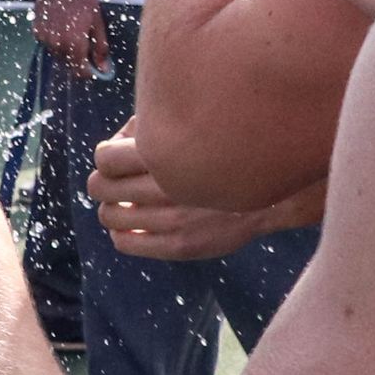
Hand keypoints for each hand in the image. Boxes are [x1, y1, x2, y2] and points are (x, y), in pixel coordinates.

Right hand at [31, 0, 111, 77]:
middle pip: (68, 65)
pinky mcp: (37, 32)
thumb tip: (104, 68)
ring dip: (66, 50)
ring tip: (71, 30)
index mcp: (74, 44)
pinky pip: (48, 45)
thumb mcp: (98, 23)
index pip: (80, 73)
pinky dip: (55, 41)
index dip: (88, 72)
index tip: (93, 66)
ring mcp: (44, 39)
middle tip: (84, 42)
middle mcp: (57, 45)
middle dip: (77, 59)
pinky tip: (60, 25)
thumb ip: (100, 48)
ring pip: (58, 55)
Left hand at [90, 127, 319, 259]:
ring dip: (112, 207)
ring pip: (109, 216)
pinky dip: (122, 232)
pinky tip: (135, 224)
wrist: (274, 194)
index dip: (105, 156)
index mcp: (170, 154)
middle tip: (115, 181)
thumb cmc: (226, 155)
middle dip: (104, 182)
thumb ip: (152, 128)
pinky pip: (126, 243)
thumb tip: (115, 140)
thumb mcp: (195, 128)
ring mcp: (175, 221)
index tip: (115, 158)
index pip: (105, 158)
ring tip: (125, 203)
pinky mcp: (181, 246)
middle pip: (101, 187)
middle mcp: (170, 189)